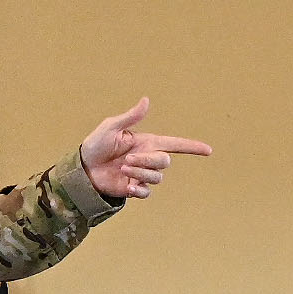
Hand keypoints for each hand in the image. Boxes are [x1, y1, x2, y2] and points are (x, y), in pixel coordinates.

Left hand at [82, 97, 213, 201]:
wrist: (83, 169)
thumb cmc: (96, 145)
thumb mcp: (110, 127)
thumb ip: (130, 116)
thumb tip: (146, 100)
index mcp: (146, 142)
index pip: (175, 144)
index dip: (192, 147)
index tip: (208, 150)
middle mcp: (147, 158)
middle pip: (164, 162)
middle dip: (148, 161)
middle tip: (127, 160)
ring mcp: (141, 175)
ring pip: (156, 177)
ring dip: (140, 173)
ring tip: (123, 169)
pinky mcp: (134, 189)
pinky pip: (146, 192)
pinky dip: (139, 190)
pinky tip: (127, 186)